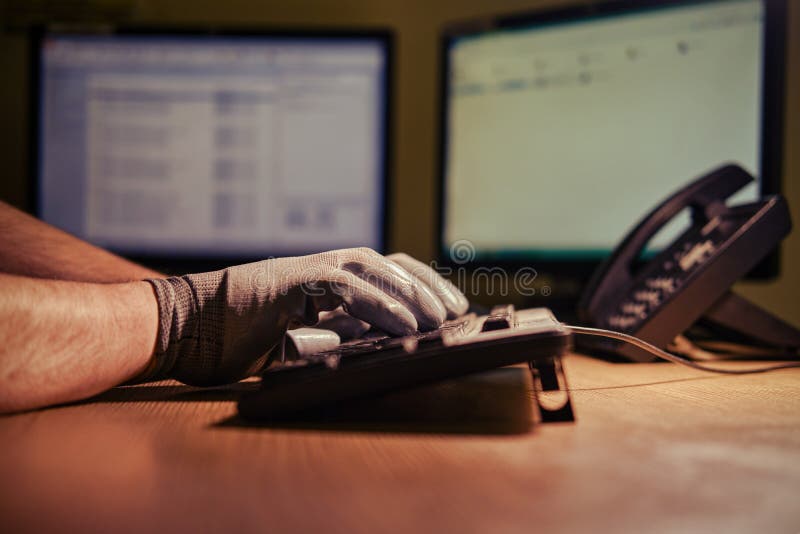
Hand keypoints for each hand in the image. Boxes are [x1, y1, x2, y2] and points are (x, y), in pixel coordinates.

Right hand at [143, 248, 467, 385]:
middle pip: (388, 263)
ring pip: (373, 268)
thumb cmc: (231, 340)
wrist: (180, 328)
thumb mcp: (297, 340)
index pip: (383, 275)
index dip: (418, 288)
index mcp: (323, 283)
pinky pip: (345, 288)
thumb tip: (379, 340)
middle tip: (457, 310)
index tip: (447, 310)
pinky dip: (379, 305)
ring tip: (441, 318)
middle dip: (426, 285)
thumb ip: (334, 333)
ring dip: (411, 293)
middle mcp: (319, 270)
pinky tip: (407, 325)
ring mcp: (305, 271)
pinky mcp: (291, 280)